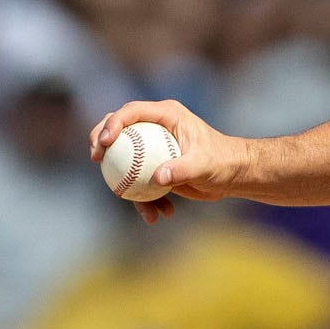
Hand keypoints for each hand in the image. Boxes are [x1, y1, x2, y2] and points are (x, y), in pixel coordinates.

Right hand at [89, 99, 254, 225]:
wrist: (233, 176)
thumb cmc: (223, 162)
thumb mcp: (204, 165)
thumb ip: (182, 170)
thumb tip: (157, 179)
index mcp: (166, 115)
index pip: (131, 112)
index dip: (113, 123)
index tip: (105, 142)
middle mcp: (156, 126)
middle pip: (119, 127)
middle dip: (101, 140)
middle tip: (96, 158)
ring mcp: (154, 145)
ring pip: (124, 157)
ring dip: (121, 179)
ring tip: (126, 200)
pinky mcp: (155, 165)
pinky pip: (139, 180)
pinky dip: (144, 199)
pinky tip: (157, 216)